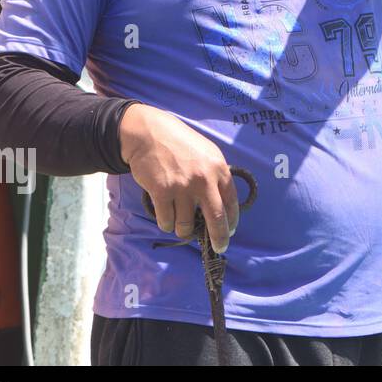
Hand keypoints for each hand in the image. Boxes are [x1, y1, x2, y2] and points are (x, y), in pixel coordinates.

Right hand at [119, 103, 240, 253]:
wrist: (150, 134)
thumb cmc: (181, 144)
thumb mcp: (208, 154)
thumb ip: (216, 176)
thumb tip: (223, 204)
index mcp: (219, 169)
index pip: (231, 202)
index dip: (231, 221)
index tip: (230, 232)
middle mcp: (204, 180)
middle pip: (215, 218)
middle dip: (218, 237)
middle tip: (219, 248)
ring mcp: (183, 187)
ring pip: (186, 224)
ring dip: (184, 229)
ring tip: (181, 224)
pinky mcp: (162, 193)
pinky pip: (167, 221)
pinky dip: (167, 224)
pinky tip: (167, 218)